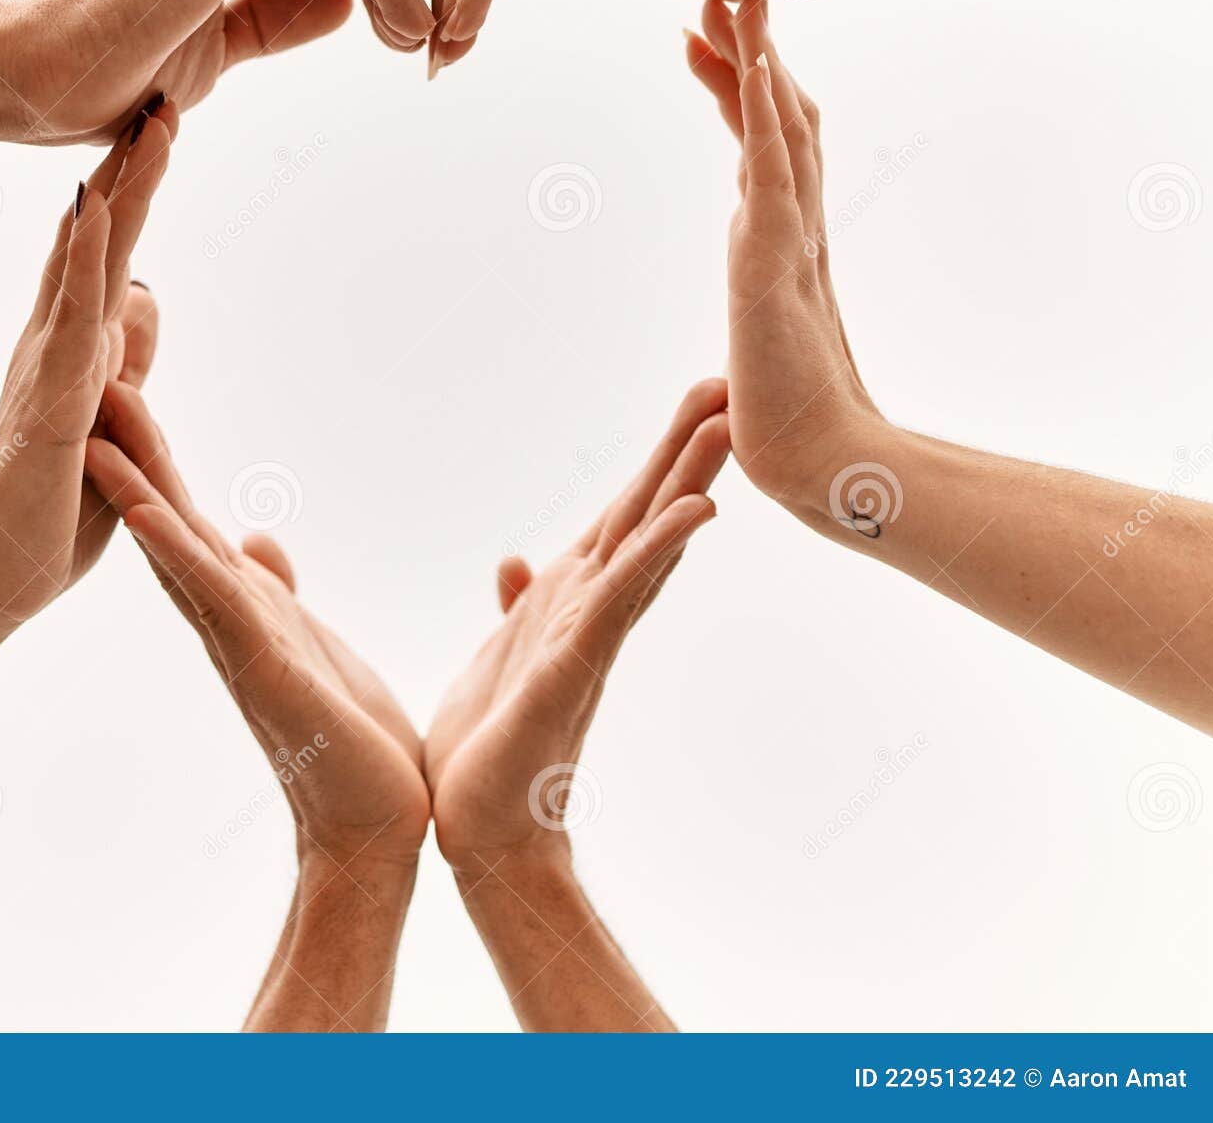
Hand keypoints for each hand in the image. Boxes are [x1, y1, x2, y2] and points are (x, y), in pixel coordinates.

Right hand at [0, 107, 174, 645]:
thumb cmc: (51, 512)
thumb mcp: (110, 421)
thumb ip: (124, 362)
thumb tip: (145, 302)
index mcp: (72, 348)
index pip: (110, 254)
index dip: (137, 192)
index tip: (165, 130)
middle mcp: (55, 340)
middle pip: (99, 237)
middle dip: (133, 165)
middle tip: (165, 92)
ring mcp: (49, 363)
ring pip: (89, 257)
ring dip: (121, 186)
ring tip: (150, 119)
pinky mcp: (52, 399)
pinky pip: (72, 315)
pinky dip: (86, 256)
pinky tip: (98, 204)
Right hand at [84, 382, 429, 869]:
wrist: (375, 818)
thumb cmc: (345, 735)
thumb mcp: (308, 639)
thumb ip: (274, 591)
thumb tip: (254, 543)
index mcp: (240, 607)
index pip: (185, 520)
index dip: (154, 459)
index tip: (123, 395)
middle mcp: (225, 619)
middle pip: (167, 522)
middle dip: (133, 455)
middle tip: (93, 384)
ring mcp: (236, 642)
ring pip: (175, 552)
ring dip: (137, 492)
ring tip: (97, 435)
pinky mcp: (261, 665)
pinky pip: (212, 596)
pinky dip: (178, 551)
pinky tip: (148, 510)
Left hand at [424, 384, 729, 870]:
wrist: (481, 829)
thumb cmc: (491, 746)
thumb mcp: (500, 654)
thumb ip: (520, 605)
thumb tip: (516, 562)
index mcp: (572, 599)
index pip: (625, 515)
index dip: (661, 460)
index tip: (700, 405)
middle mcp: (593, 608)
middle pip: (647, 512)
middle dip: (685, 449)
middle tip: (731, 383)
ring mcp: (590, 635)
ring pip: (646, 542)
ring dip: (684, 482)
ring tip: (725, 426)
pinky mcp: (573, 666)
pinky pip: (621, 598)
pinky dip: (657, 552)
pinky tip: (694, 513)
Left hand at [683, 0, 883, 512]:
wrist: (820, 461)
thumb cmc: (788, 414)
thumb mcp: (762, 340)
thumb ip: (760, 305)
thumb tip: (746, 303)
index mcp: (788, 243)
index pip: (767, 148)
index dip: (743, 90)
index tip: (711, 41)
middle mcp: (797, 228)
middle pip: (776, 119)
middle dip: (749, 53)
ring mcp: (793, 238)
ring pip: (778, 128)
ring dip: (755, 59)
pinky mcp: (780, 259)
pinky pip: (772, 170)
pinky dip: (760, 113)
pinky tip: (750, 64)